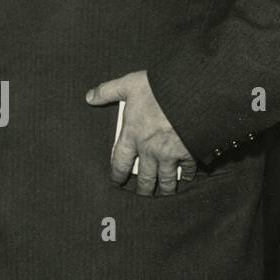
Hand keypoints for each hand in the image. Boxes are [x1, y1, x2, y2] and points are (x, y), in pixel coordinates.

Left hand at [85, 70, 196, 195]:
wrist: (191, 94)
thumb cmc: (158, 89)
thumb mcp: (128, 84)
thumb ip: (107, 91)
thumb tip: (89, 97)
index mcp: (132, 135)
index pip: (120, 161)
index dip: (117, 174)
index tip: (116, 182)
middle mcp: (149, 149)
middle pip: (145, 176)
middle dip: (144, 189)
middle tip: (143, 195)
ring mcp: (170, 154)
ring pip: (166, 179)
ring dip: (165, 188)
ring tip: (164, 194)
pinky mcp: (189, 153)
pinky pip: (187, 169)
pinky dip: (187, 175)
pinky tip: (186, 177)